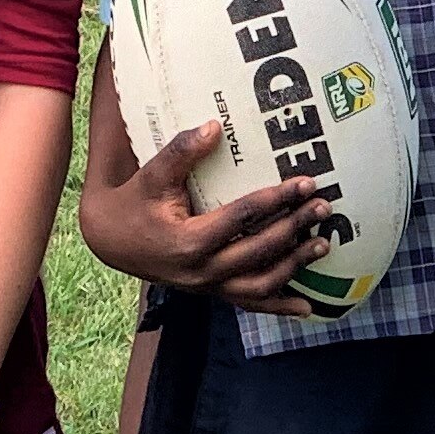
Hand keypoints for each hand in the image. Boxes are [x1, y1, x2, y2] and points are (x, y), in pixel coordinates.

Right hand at [81, 123, 327, 309]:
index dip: (276, 200)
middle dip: (295, 228)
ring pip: (259, 284)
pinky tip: (307, 307)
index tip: (305, 183)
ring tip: (323, 244)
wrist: (112, 240)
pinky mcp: (211, 292)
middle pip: (259, 251)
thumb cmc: (134, 202)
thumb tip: (215, 127)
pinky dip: (279, 305)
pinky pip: (248, 303)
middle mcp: (201, 271)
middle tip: (323, 207)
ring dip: (294, 265)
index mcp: (189, 241)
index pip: (242, 218)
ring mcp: (208, 286)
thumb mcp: (152, 174)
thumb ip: (182, 151)